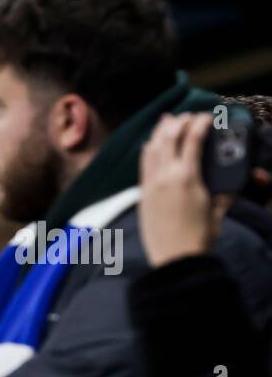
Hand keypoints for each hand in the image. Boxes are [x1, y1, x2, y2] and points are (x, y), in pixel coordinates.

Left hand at [139, 112, 233, 267]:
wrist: (174, 260)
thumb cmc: (199, 237)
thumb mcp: (217, 210)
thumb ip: (225, 192)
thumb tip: (233, 181)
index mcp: (187, 177)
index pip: (192, 139)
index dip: (200, 122)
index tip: (207, 117)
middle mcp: (165, 176)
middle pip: (168, 137)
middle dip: (179, 122)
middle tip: (188, 116)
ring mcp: (150, 184)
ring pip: (151, 148)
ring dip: (160, 132)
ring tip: (169, 122)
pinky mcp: (142, 194)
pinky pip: (143, 164)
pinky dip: (148, 149)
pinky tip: (152, 144)